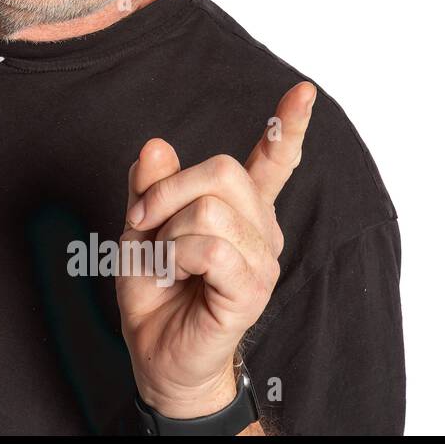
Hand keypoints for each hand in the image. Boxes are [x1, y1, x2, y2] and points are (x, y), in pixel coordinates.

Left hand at [115, 81, 316, 417]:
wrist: (156, 352)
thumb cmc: (155, 292)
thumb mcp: (141, 229)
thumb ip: (149, 187)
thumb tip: (157, 144)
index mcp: (240, 211)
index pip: (273, 162)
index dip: (288, 126)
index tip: (304, 91)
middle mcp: (261, 230)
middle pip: (221, 170)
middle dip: (166, 190)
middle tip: (143, 224)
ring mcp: (262, 260)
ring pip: (209, 210)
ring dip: (165, 234)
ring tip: (164, 264)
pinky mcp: (251, 288)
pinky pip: (209, 248)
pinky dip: (174, 257)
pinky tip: (175, 277)